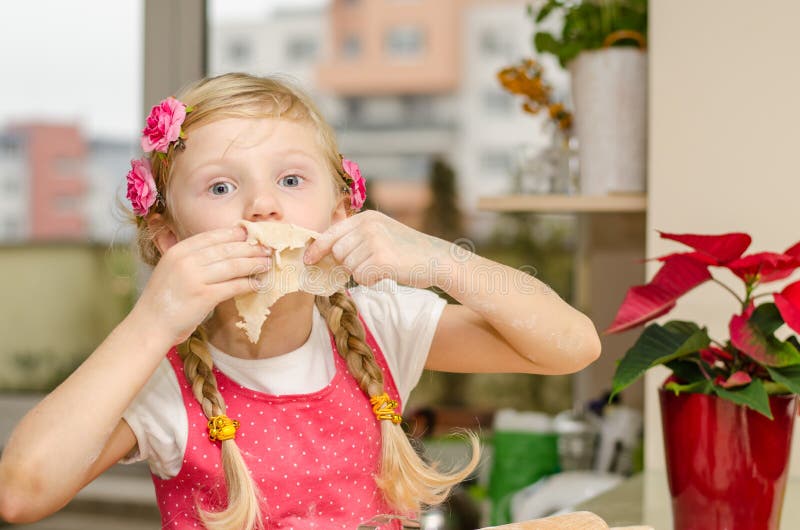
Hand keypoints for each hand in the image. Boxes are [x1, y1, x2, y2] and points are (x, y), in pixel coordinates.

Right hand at [133, 226, 272, 345]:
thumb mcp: (172, 269)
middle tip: (266, 249)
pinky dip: (248, 284)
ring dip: (253, 264)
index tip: (251, 234)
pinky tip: (257, 284)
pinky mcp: (204, 296)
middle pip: (226, 249)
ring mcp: (195, 278)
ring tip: (266, 263)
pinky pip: (233, 286)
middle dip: (250, 248)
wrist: (150, 325)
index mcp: (178, 251)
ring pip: (233, 265)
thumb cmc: (164, 299)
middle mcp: (186, 261)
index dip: (234, 234)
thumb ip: (192, 258)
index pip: (212, 237)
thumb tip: (224, 250)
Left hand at [303, 210, 448, 288]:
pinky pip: (361, 277)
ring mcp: (374, 241)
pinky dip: (372, 281)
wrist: (437, 259)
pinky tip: (388, 273)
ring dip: (363, 273)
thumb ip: (358, 238)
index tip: (308, 260)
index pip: (332, 232)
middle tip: (370, 265)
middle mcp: (368, 225)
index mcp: (367, 217)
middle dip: (349, 264)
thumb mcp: (382, 233)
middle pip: (338, 253)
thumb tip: (328, 252)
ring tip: (384, 267)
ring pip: (349, 267)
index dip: (317, 248)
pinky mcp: (381, 258)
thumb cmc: (409, 251)